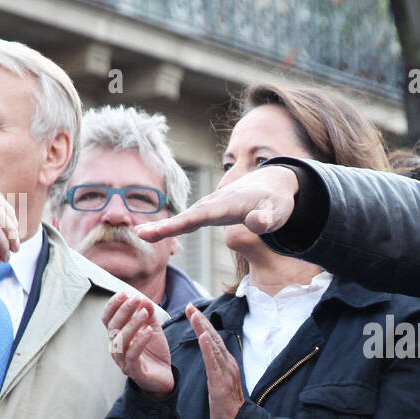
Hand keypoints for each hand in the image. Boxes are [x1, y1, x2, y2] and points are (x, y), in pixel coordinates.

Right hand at [103, 292, 172, 398]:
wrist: (164, 377)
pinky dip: (140, 341)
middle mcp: (116, 348)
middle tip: (135, 298)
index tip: (124, 293)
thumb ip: (148, 315)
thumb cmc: (154, 352)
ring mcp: (122, 360)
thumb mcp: (152, 329)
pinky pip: (132, 355)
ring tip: (144, 312)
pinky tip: (148, 331)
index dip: (113, 305)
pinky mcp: (134, 371)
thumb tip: (144, 299)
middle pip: (113, 327)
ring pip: (121, 341)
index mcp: (117, 336)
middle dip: (123, 310)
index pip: (108, 319)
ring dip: (132, 324)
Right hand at [135, 165, 299, 241]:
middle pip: (187, 216)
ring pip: (185, 217)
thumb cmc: (277, 200)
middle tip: (141, 234)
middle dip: (165, 226)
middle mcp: (215, 202)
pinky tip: (153, 233)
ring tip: (141, 235)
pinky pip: (188, 220)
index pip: (202, 215)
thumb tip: (255, 223)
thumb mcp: (279, 211)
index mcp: (229, 203)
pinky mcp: (209, 212)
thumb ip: (267, 219)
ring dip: (163, 226)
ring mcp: (210, 207)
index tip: (163, 230)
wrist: (273, 184)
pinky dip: (171, 226)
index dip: (182, 223)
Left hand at [185, 304, 244, 418]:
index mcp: (227, 365)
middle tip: (190, 306)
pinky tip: (203, 336)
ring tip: (194, 314)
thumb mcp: (221, 385)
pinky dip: (209, 348)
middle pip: (214, 338)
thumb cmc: (227, 409)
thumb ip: (217, 371)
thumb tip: (211, 360)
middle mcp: (229, 365)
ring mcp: (226, 373)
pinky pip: (214, 362)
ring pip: (214, 346)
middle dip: (202, 321)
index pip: (214, 340)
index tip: (193, 312)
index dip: (204, 325)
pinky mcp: (221, 383)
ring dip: (204, 328)